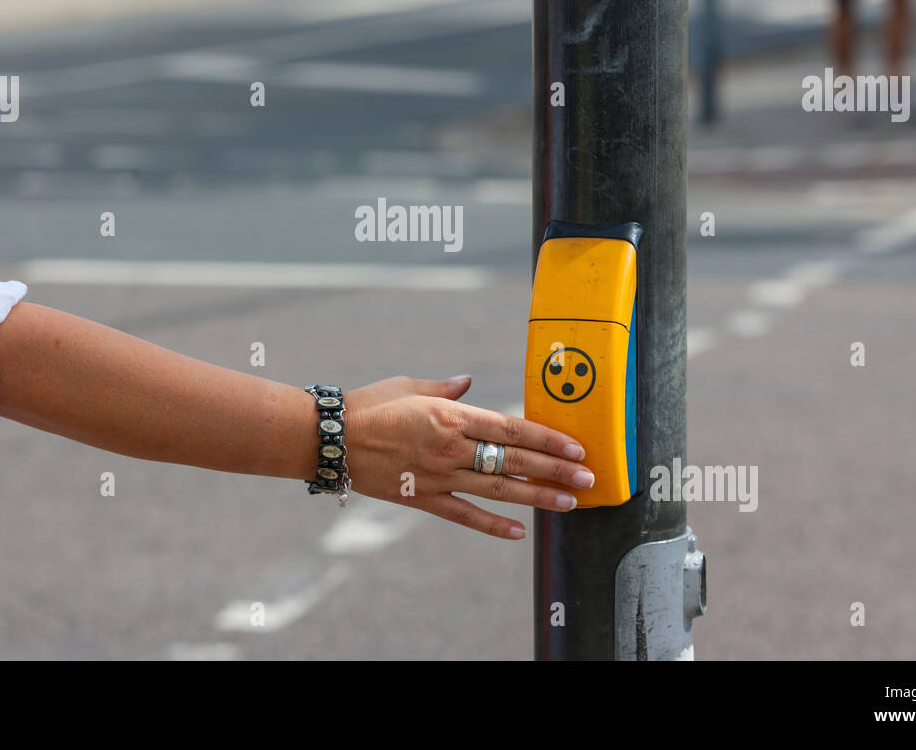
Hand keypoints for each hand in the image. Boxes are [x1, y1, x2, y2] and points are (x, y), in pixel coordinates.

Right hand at [342, 375, 593, 539]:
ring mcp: (437, 476)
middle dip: (554, 470)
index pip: (510, 428)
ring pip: (497, 490)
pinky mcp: (421, 498)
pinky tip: (518, 532)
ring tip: (568, 503)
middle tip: (587, 479)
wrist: (328, 437)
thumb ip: (445, 389)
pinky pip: (463, 515)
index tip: (574, 448)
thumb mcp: (408, 385)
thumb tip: (469, 383)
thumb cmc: (367, 405)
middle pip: (513, 461)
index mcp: (450, 415)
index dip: (546, 439)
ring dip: (536, 497)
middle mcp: (450, 447)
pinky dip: (491, 525)